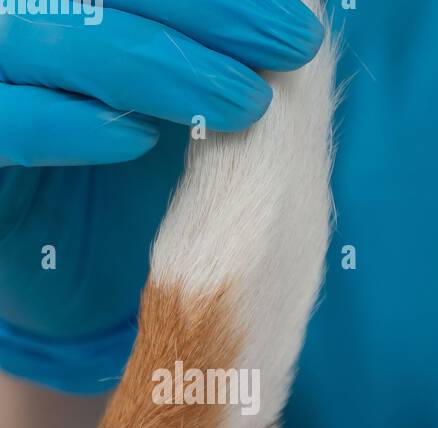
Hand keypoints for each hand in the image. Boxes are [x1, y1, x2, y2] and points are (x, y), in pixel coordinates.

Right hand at [0, 0, 322, 349]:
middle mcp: (19, 24)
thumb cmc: (139, 184)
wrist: (79, 284)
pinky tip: (136, 139)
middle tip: (292, 46)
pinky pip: (7, 123)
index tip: (299, 22)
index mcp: (73, 6)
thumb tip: (303, 17)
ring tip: (246, 102)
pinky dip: (69, 125)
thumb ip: (222, 59)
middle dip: (206, 9)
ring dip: (153, 62)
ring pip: (44, 35)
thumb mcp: (188, 110)